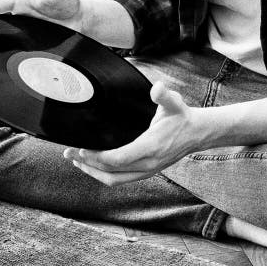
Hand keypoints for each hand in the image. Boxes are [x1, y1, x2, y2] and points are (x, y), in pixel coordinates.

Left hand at [63, 82, 202, 185]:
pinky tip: (92, 166)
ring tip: (75, 161)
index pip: (118, 159)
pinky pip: (120, 180)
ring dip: (92, 172)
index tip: (81, 147)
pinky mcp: (145, 172)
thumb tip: (157, 88)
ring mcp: (147, 170)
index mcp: (151, 147)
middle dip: (87, 163)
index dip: (97, 157)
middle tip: (69, 152)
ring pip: (113, 180)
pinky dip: (103, 175)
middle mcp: (148, 163)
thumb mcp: (174, 102)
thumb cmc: (182, 117)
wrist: (197, 133)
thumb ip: (164, 95)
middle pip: (110, 172)